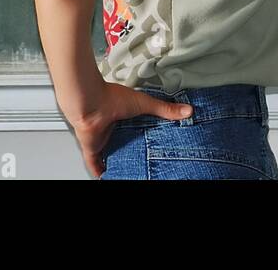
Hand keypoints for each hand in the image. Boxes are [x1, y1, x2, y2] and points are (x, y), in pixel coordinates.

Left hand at [69, 81, 192, 177]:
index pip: (134, 128)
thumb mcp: (144, 104)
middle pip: (122, 143)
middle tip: (142, 160)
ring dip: (116, 161)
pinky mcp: (93, 149)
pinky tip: (107, 178)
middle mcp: (112, 128)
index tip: (152, 143)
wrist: (91, 104)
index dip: (141, 135)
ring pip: (110, 154)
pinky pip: (95, 165)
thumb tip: (186, 110)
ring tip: (128, 171)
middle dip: (130, 151)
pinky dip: (100, 172)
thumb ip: (165, 109)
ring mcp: (102, 139)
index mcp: (124, 115)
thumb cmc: (112, 98)